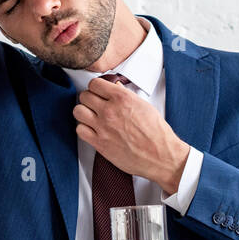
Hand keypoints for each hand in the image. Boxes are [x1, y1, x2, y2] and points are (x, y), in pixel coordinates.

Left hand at [73, 76, 190, 195]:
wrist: (160, 156)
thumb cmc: (156, 132)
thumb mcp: (144, 106)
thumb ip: (127, 95)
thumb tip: (116, 88)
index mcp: (122, 98)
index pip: (95, 84)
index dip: (96, 87)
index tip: (98, 91)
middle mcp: (110, 111)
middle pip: (84, 96)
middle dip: (89, 98)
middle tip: (94, 103)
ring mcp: (103, 127)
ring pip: (78, 111)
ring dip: (83, 112)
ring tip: (91, 116)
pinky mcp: (99, 143)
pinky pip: (80, 130)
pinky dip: (84, 129)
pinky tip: (92, 129)